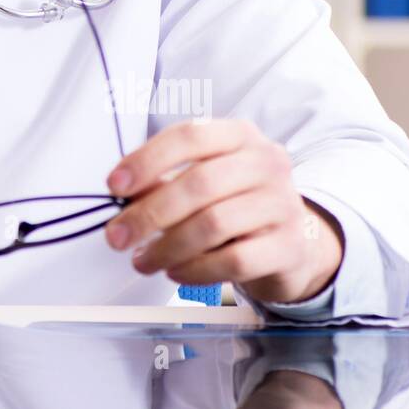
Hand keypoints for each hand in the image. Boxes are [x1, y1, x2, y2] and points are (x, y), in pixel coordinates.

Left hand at [103, 119, 344, 304]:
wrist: (293, 244)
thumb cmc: (236, 204)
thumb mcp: (204, 181)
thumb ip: (164, 182)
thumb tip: (123, 197)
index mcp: (239, 135)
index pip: (189, 136)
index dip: (147, 160)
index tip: (115, 186)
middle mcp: (266, 163)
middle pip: (199, 183)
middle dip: (149, 213)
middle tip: (117, 237)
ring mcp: (283, 204)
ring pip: (214, 224)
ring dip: (167, 247)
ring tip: (143, 260)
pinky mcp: (289, 247)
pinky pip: (234, 260)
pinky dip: (196, 270)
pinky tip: (175, 273)